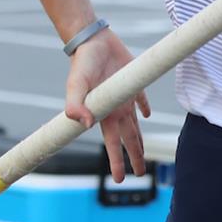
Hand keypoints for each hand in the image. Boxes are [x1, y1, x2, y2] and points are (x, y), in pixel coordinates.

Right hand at [63, 29, 150, 180]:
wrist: (92, 41)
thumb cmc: (82, 64)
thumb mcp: (76, 85)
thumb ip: (75, 104)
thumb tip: (86, 124)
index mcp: (104, 114)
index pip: (112, 144)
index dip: (116, 161)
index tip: (119, 180)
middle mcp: (115, 109)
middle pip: (128, 139)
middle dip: (133, 157)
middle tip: (139, 174)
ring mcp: (124, 98)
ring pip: (135, 125)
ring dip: (139, 140)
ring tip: (143, 155)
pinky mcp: (133, 83)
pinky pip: (141, 99)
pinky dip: (144, 107)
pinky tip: (146, 115)